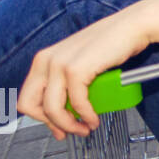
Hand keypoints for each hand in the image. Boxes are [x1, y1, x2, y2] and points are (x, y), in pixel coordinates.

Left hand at [18, 4, 152, 139]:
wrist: (132, 27)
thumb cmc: (111, 44)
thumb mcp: (79, 62)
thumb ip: (67, 80)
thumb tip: (66, 109)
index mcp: (43, 59)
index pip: (27, 98)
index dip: (41, 119)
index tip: (59, 128)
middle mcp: (46, 61)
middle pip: (30, 106)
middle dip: (50, 124)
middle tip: (69, 132)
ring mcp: (59, 64)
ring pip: (52, 109)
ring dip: (69, 125)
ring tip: (85, 128)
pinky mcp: (76, 69)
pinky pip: (76, 103)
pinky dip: (86, 116)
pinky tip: (93, 119)